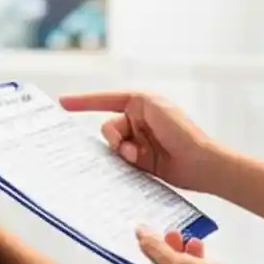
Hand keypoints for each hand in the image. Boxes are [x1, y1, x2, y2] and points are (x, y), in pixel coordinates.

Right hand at [59, 91, 221, 191]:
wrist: (200, 163)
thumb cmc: (182, 130)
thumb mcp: (152, 106)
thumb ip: (127, 110)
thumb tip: (113, 130)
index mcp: (140, 103)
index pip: (105, 100)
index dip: (83, 101)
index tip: (62, 102)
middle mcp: (137, 121)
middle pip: (108, 127)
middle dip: (114, 137)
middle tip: (126, 147)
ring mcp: (138, 141)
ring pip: (113, 145)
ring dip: (122, 150)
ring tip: (138, 157)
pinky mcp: (140, 160)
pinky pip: (120, 159)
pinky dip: (125, 161)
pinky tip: (138, 162)